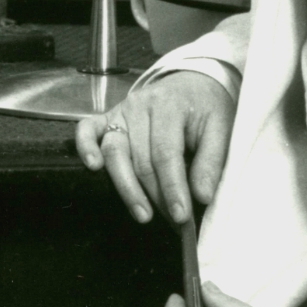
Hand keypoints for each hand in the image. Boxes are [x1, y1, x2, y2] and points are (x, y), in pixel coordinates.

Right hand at [75, 70, 233, 223]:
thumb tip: (201, 196)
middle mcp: (138, 106)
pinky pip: (87, 130)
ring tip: (143, 215)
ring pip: (114, 152)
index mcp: (168, 104)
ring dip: (127, 187)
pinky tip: (93, 168)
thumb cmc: (205, 108)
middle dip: (156, 196)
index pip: (166, 153)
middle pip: (140, 158)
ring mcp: (119, 111)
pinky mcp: (106, 117)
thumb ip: (212, 160)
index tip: (182, 216)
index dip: (172, 187)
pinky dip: (85, 148)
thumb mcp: (221, 127)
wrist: (190, 83)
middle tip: (174, 223)